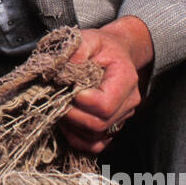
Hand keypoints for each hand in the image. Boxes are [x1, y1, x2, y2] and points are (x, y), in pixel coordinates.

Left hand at [59, 17, 153, 155]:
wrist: (115, 53)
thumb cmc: (101, 47)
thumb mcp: (88, 39)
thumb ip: (76, 52)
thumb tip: (61, 71)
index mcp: (125, 79)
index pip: (104, 105)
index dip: (80, 102)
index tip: (67, 89)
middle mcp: (129, 102)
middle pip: (99, 124)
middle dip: (72, 115)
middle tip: (56, 99)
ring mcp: (122, 117)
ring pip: (95, 137)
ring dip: (72, 127)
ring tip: (61, 107)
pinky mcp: (113, 127)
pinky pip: (95, 145)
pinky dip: (78, 139)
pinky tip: (68, 123)